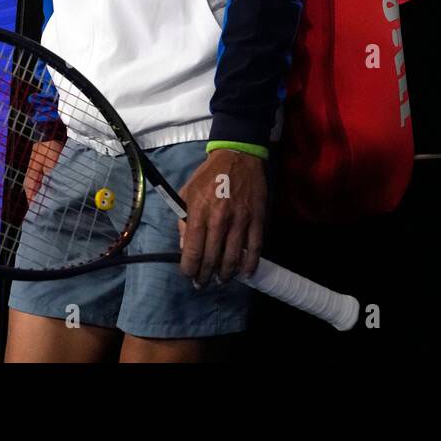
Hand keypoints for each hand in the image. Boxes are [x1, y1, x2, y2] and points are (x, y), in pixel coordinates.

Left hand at [178, 149, 266, 285]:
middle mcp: (219, 219)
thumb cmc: (209, 175)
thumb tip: (183, 246)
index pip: (192, 250)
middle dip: (205, 276)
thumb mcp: (187, 192)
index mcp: (199, 212)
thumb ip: (183, 219)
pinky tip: (245, 272)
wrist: (238, 157)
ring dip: (226, 274)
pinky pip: (255, 248)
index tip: (189, 274)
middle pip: (212, 258)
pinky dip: (250, 264)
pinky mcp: (257, 219)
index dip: (189, 268)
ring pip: (233, 258)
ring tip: (221, 280)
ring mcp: (240, 220)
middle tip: (203, 283)